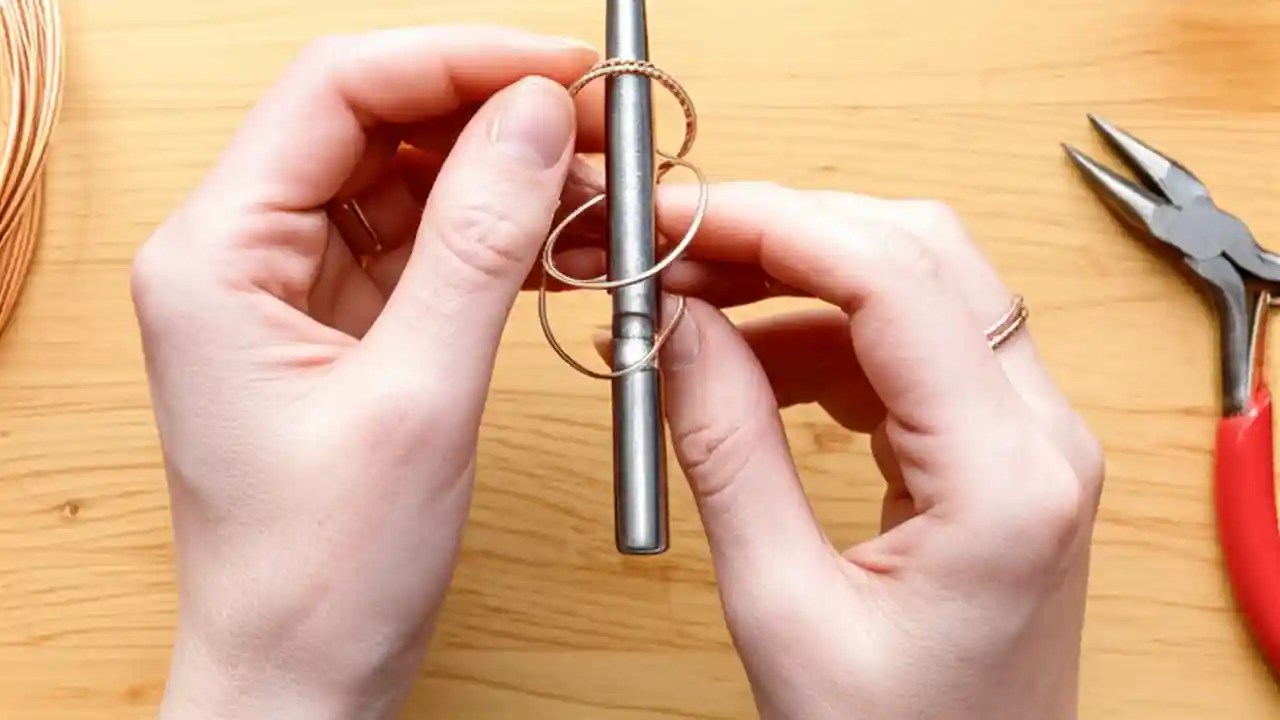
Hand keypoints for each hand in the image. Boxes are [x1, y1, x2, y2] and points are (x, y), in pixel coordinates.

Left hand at [132, 26, 598, 717]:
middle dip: (490, 111)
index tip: (558, 70)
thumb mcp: (416, 397)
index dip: (455, 61)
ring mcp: (291, 288)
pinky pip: (424, 241)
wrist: (301, 675)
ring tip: (596, 186)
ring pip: (406, 177)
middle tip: (598, 126)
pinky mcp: (340, 324)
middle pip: (374, 123)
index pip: (337, 91)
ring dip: (502, 171)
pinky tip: (561, 237)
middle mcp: (241, 255)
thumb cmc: (319, 571)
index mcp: (215, 255)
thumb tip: (534, 119)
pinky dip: (495, 232)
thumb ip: (478, 243)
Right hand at [590, 183, 1103, 718]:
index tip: (677, 216)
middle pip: (916, 254)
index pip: (894, 279)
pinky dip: (816, 337)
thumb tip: (673, 325)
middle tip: (674, 251)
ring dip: (793, 281)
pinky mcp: (996, 451)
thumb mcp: (780, 608)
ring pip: (912, 288)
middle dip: (783, 234)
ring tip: (689, 310)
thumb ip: (726, 448)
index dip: (774, 224)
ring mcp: (1028, 439)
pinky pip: (905, 350)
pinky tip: (742, 364)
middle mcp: (1041, 438)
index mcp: (1006, 479)